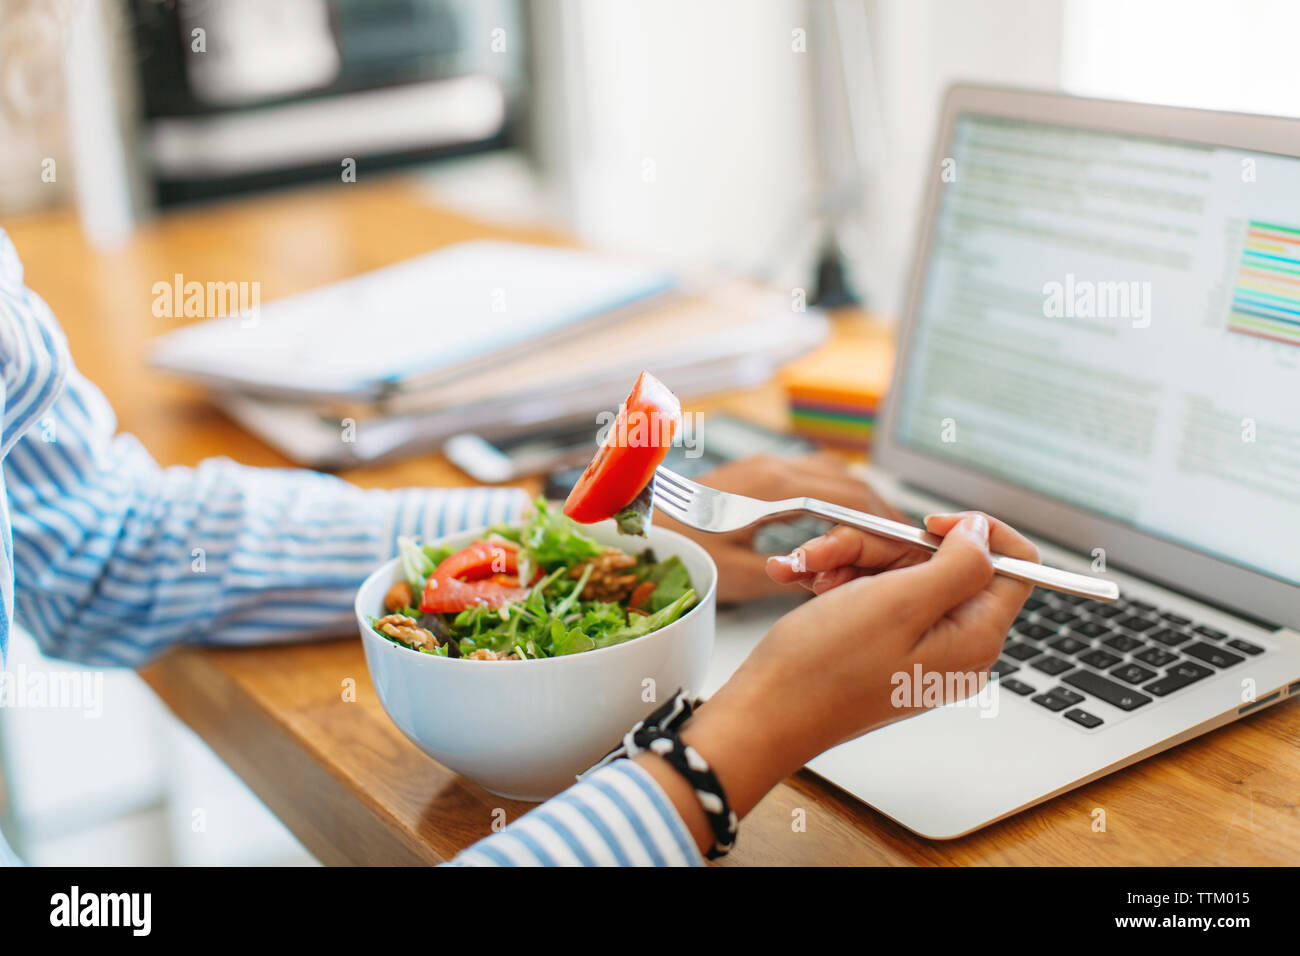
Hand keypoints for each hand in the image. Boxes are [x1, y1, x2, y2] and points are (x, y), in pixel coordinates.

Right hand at [635, 511, 1039, 851]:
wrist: (765, 713)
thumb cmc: (825, 669)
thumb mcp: (901, 602)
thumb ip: (960, 563)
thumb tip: (983, 534)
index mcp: (974, 638)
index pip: (1013, 566)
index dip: (974, 533)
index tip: (927, 525)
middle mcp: (952, 644)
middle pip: (939, 561)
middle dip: (880, 545)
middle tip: (832, 550)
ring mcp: (915, 646)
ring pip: (897, 570)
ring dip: (848, 558)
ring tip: (806, 570)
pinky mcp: (881, 645)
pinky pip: (871, 592)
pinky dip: (837, 578)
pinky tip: (802, 581)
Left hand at [653, 452, 904, 603]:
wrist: (639, 520)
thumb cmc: (678, 548)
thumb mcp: (732, 575)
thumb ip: (783, 577)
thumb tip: (828, 583)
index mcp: (774, 489)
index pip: (849, 497)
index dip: (884, 521)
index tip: (909, 543)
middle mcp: (774, 468)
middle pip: (847, 481)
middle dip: (881, 510)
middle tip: (907, 542)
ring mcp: (764, 466)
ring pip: (831, 472)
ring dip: (860, 498)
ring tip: (882, 532)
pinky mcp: (756, 472)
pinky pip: (811, 474)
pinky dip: (837, 492)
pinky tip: (844, 518)